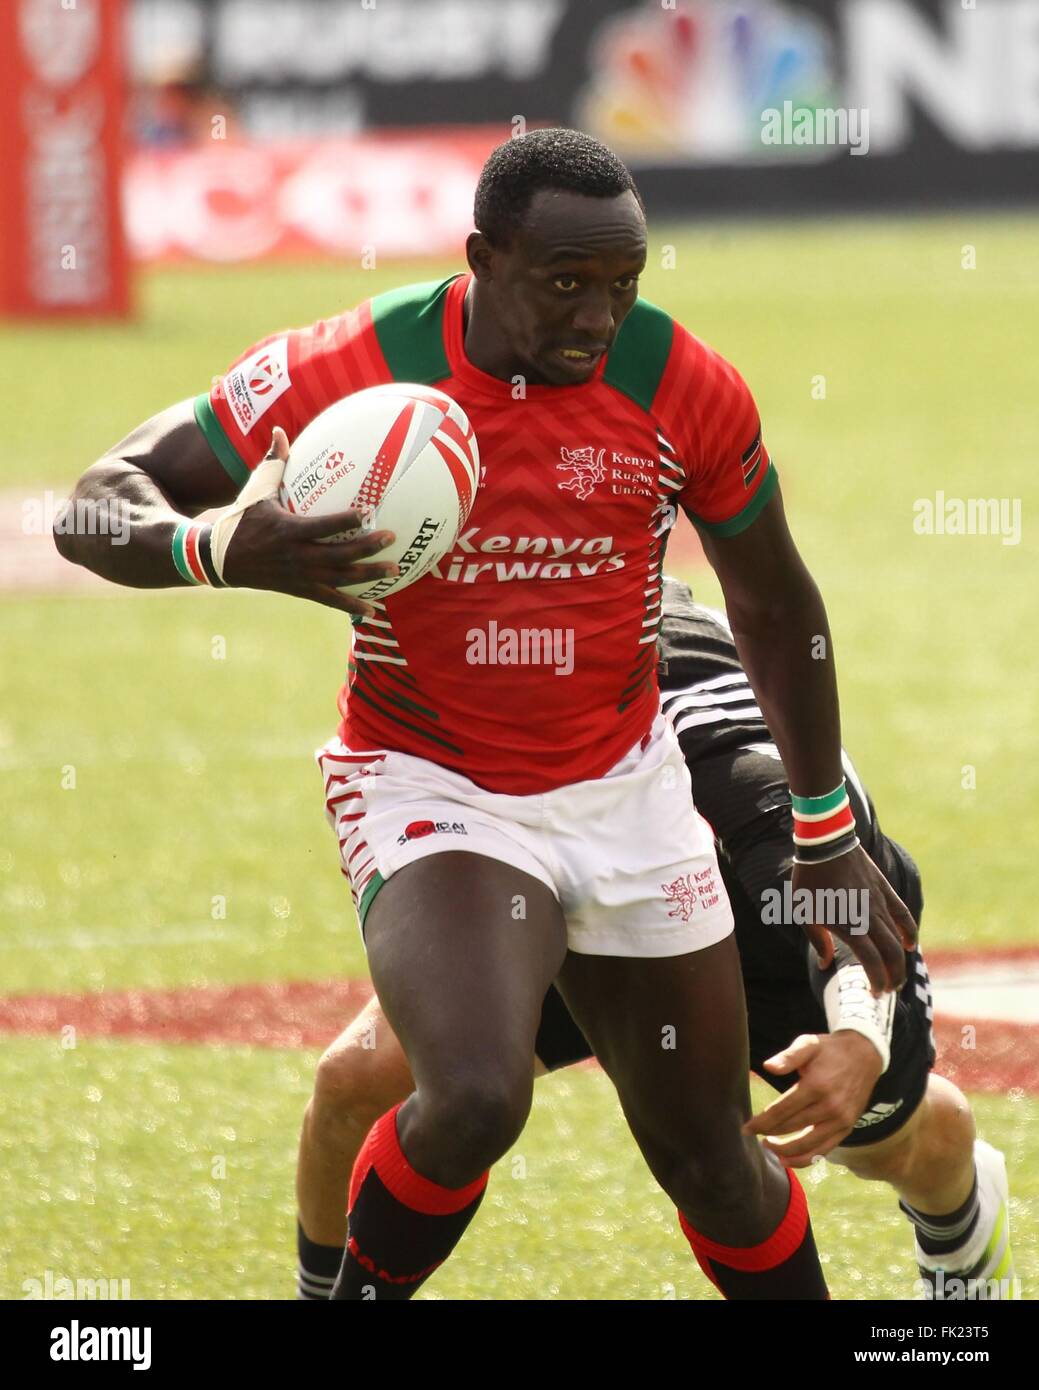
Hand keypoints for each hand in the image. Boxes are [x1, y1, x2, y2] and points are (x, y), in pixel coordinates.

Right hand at [215, 428, 398, 615]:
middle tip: (391, 538)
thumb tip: (279, 430)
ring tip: (394, 570)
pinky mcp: (300, 590)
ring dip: (368, 575)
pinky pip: (330, 600)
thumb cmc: (241, 518)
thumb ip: (273, 462)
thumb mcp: (255, 490)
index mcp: (288, 530)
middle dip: (367, 547)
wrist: (220, 559)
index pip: (323, 525)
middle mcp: (297, 556)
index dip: (346, 520)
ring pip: (340, 578)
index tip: (368, 511)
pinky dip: (351, 606)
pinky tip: (372, 612)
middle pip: (339, 554)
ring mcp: (300, 576)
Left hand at [742, 1030, 883, 1164]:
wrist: (865, 1056)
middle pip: (792, 1128)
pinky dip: (806, 1159)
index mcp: (816, 1086)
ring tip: (768, 1146)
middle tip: (752, 1134)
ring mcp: (840, 1121)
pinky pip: (824, 1150)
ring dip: (785, 1151)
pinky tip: (789, 1159)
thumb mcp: (809, 1044)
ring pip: (808, 1145)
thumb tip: (768, 1067)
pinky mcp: (847, 1128)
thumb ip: (788, 1056)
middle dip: (768, 1133)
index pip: (782, 1111)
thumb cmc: (830, 1050)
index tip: (746, 1128)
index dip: (761, 1122)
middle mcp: (830, 1107)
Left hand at [793, 845, 915, 992]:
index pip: (871, 961)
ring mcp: (879, 903)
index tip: (876, 993)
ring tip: (897, 974)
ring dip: (900, 960)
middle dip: (894, 976)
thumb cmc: (809, 880)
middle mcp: (868, 918)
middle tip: (889, 989)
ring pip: (899, 938)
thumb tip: (824, 964)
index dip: (877, 980)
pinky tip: (909, 944)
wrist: (825, 844)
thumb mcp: (804, 912)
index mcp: (848, 926)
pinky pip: (903, 914)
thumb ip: (817, 940)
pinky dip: (909, 931)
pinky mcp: (885, 890)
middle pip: (890, 954)